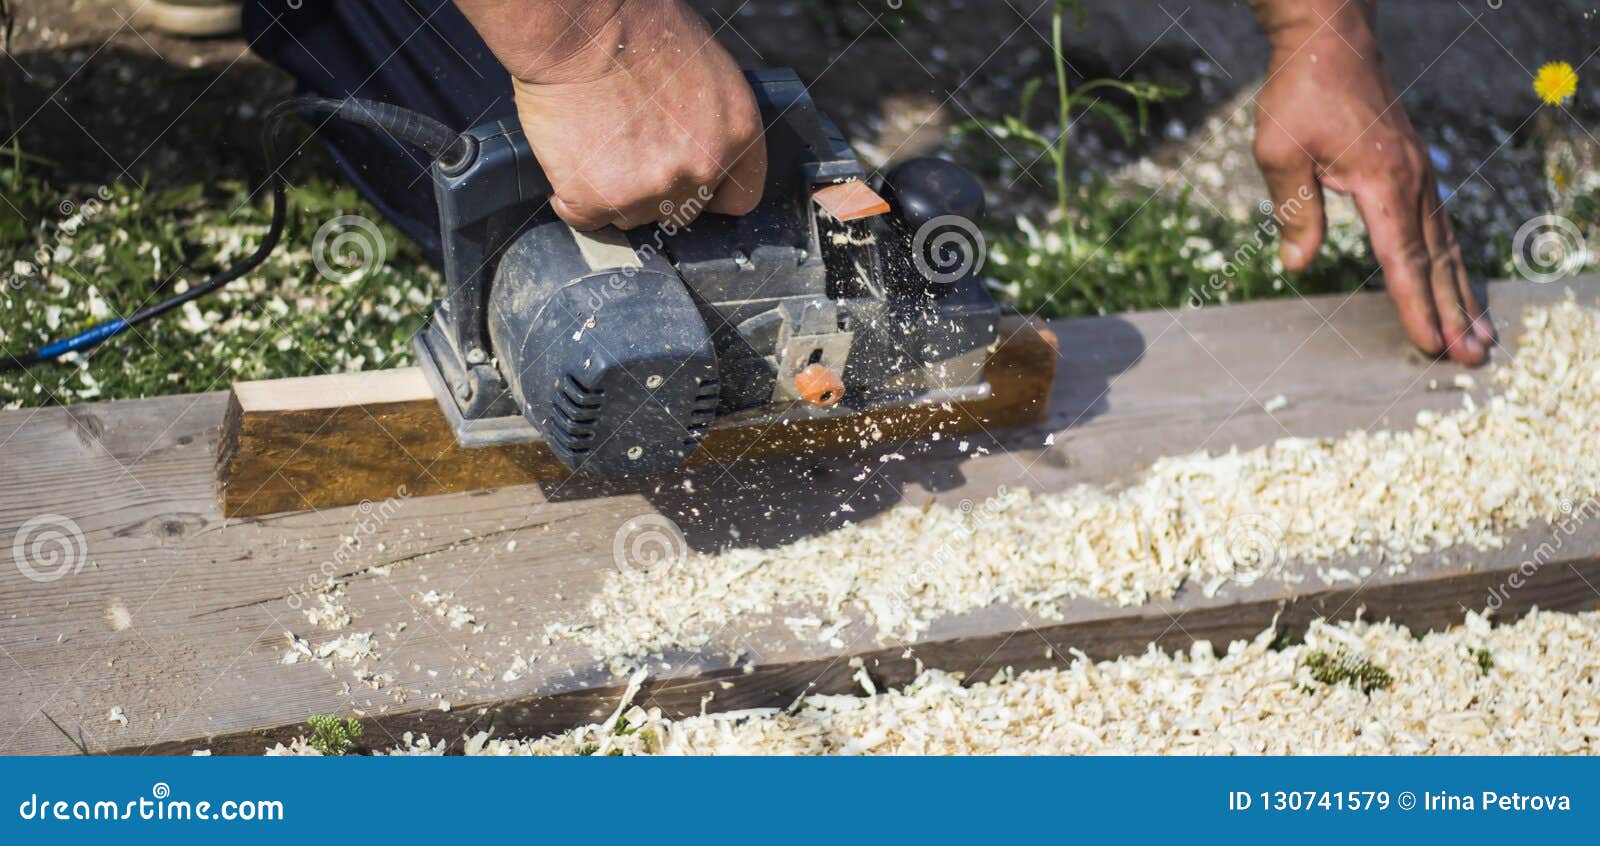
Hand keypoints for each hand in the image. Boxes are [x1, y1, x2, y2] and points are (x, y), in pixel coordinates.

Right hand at [454, 0, 765, 229]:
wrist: (580, 25)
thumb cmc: (637, 25)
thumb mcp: (706, 67)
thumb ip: (711, 120)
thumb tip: (699, 145)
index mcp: (737, 132)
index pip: (740, 197)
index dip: (711, 192)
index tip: (691, 184)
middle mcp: (702, 167)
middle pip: (682, 211)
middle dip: (658, 191)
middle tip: (630, 154)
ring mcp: (651, 189)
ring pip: (632, 216)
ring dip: (615, 194)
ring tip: (597, 145)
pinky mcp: (599, 199)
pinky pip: (584, 217)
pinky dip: (572, 196)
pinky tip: (570, 159)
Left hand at [1249, 1, 1489, 363]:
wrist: (1329, 41)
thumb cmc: (1298, 94)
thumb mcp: (1280, 154)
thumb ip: (1294, 211)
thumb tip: (1296, 264)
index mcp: (1382, 182)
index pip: (1404, 258)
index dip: (1416, 305)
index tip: (1431, 344)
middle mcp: (1412, 180)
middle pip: (1437, 258)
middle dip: (1454, 312)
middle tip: (1474, 357)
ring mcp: (1417, 172)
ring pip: (1446, 243)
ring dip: (1461, 291)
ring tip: (1480, 333)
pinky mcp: (1410, 166)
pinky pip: (1438, 222)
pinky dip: (1450, 258)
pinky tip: (1456, 281)